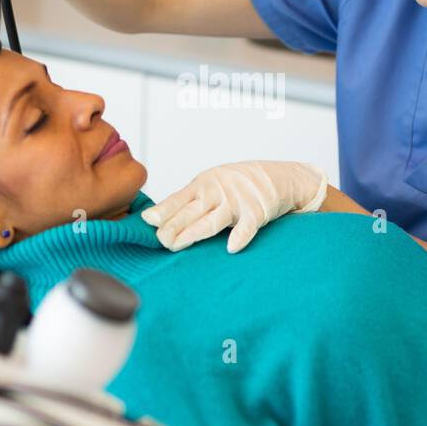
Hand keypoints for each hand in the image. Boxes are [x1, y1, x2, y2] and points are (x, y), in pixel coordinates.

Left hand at [141, 162, 327, 253]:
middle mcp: (217, 191)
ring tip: (176, 244)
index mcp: (203, 184)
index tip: (147, 221)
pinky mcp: (257, 212)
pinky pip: (247, 226)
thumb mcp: (211, 186)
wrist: (279, 177)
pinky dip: (240, 236)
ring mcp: (237, 202)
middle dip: (172, 225)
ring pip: (212, 221)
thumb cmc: (238, 185)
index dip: (163, 211)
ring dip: (193, 233)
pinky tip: (231, 247)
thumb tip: (157, 220)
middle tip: (158, 240)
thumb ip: (189, 202)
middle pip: (190, 212)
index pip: (178, 199)